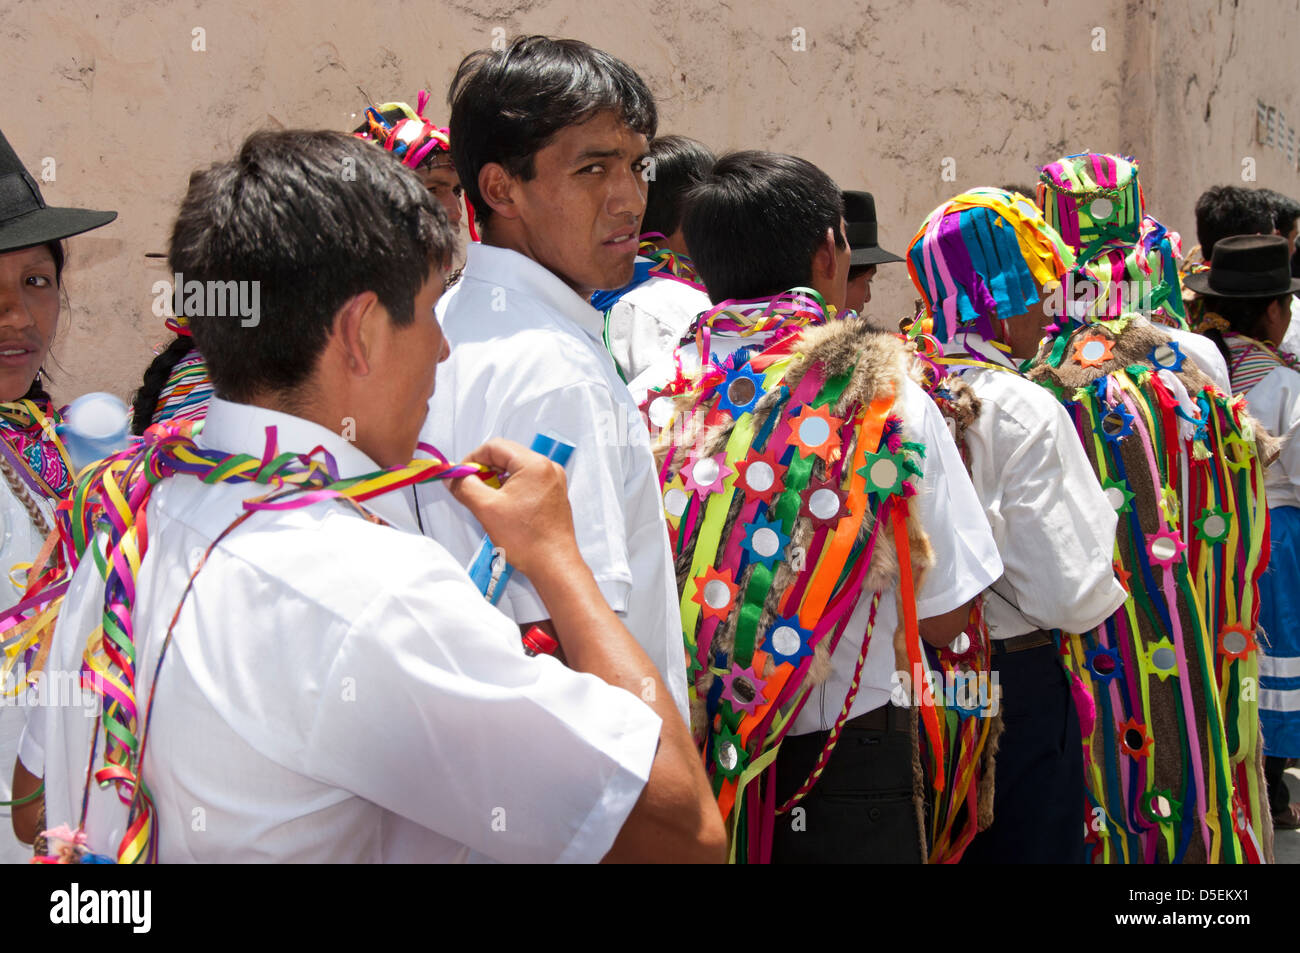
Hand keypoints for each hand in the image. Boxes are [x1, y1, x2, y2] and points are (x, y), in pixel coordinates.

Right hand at [447, 439, 580, 579]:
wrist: (553, 565)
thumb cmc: (527, 539)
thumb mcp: (486, 509)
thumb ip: (465, 487)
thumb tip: (452, 477)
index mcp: (534, 464)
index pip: (495, 447)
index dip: (473, 459)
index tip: (461, 475)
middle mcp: (547, 468)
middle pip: (507, 456)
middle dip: (485, 470)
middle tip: (470, 488)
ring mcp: (553, 481)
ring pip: (516, 469)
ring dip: (496, 480)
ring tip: (485, 500)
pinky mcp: (553, 495)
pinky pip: (527, 482)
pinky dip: (510, 489)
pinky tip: (501, 506)